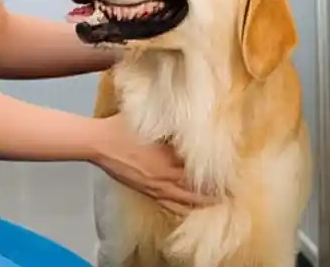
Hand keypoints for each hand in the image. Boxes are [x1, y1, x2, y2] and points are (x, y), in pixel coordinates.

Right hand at [89, 115, 220, 215]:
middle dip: (213, 195)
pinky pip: (168, 205)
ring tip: (216, 205)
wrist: (98, 143)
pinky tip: (188, 209)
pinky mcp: (145, 191)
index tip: (231, 177)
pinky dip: (181, 208)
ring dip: (199, 204)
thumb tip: (188, 119)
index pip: (198, 173)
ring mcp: (153, 188)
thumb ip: (170, 123)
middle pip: (194, 192)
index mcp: (167, 161)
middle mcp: (163, 178)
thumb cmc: (121, 128)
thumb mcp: (149, 120)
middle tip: (231, 195)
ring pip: (182, 202)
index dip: (216, 177)